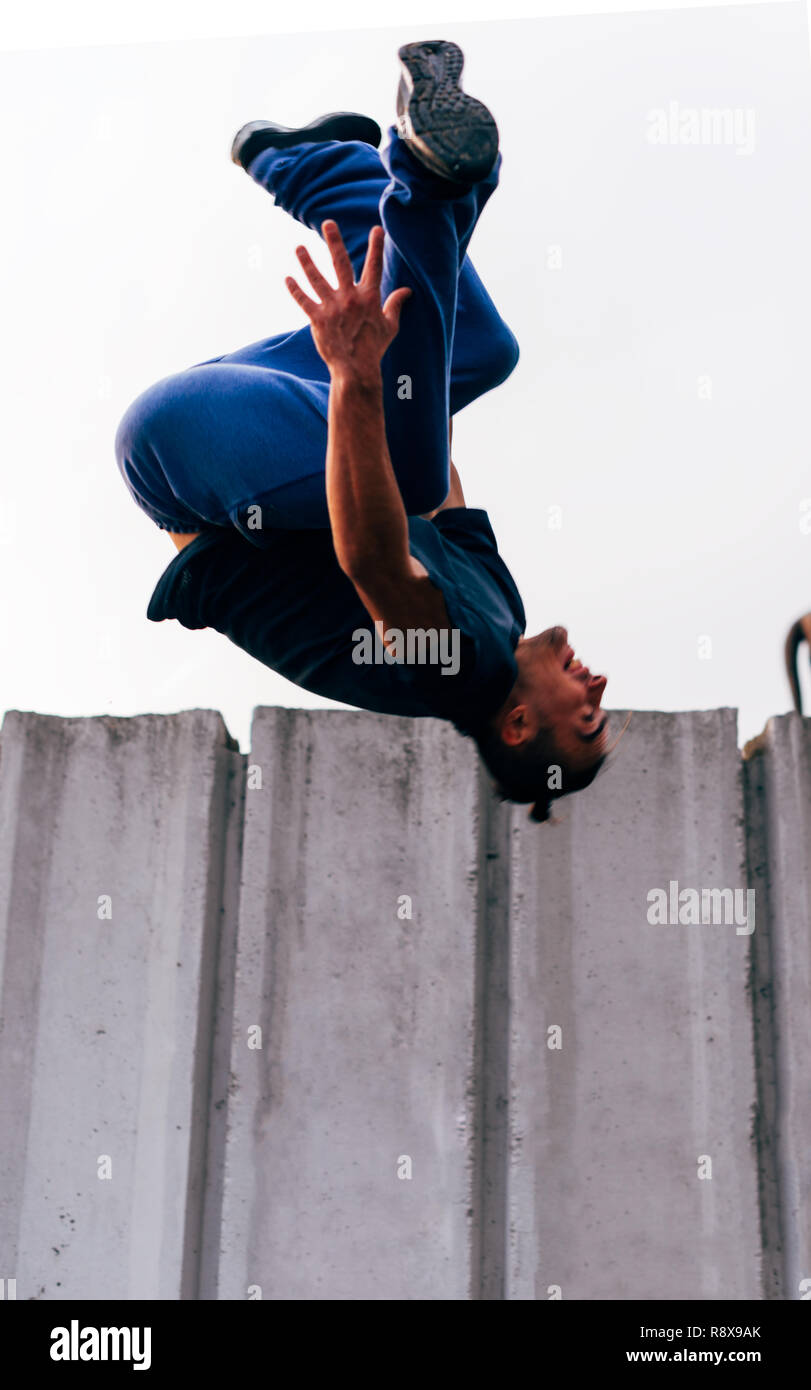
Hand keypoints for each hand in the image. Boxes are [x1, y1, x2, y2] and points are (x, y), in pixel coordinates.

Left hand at [285, 220, 410, 381]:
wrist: (355, 369)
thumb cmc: (374, 348)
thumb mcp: (390, 326)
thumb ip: (395, 305)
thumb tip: (406, 292)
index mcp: (369, 298)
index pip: (375, 267)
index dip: (376, 247)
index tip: (376, 229)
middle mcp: (350, 298)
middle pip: (341, 263)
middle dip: (334, 241)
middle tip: (328, 223)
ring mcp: (332, 307)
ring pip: (317, 279)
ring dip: (307, 262)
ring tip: (299, 248)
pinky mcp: (317, 319)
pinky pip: (304, 300)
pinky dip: (295, 290)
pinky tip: (288, 279)